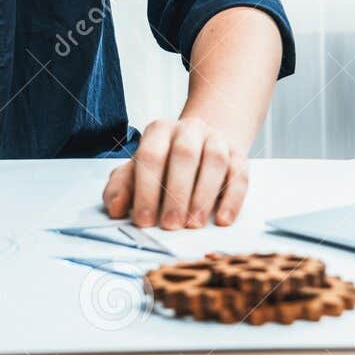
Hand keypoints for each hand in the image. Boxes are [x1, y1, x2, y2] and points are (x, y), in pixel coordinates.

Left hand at [101, 117, 248, 229]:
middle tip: (170, 224)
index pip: (151, 155)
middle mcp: (189, 129)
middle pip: (185, 155)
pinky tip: (222, 219)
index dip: (146, 189)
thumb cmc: (165, 163)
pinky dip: (232, 199)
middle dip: (176, 193)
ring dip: (203, 196)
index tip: (144, 220)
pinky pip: (239, 175)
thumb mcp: (138, 171)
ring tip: (193, 224)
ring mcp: (217, 140)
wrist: (202, 143)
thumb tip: (115, 208)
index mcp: (159, 131)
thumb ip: (121, 188)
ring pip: (215, 161)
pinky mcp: (239, 156)